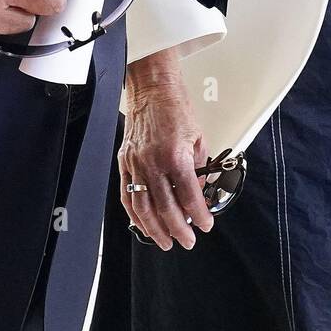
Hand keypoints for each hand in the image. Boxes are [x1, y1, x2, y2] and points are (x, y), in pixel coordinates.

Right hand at [119, 50, 214, 249]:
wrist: (152, 89)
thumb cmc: (175, 108)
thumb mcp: (199, 137)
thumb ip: (200, 168)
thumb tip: (201, 192)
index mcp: (176, 156)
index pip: (189, 197)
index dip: (199, 216)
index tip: (205, 225)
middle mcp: (153, 162)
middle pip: (166, 208)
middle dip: (178, 229)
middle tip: (187, 241)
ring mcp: (136, 163)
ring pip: (143, 207)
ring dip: (155, 229)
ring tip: (165, 241)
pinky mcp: (124, 161)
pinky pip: (127, 195)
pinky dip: (134, 214)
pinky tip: (142, 224)